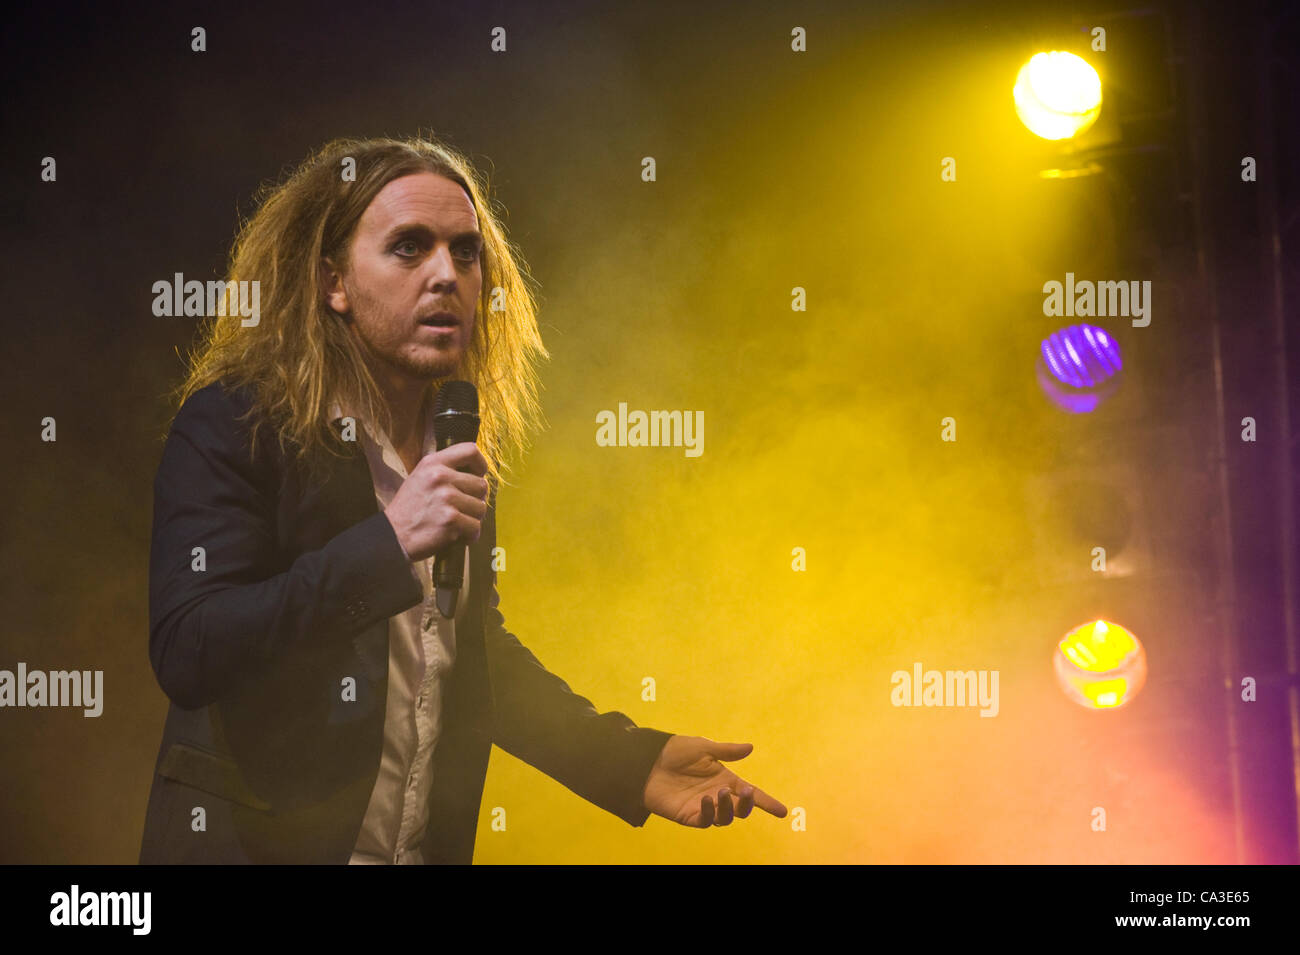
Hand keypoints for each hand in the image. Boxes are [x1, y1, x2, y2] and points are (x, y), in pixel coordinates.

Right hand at [384, 442, 488, 561]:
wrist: (393, 536)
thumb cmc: (409, 510)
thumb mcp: (421, 477)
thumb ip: (445, 470)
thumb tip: (477, 473)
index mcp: (433, 463)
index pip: (470, 450)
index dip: (481, 464)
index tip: (479, 475)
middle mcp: (440, 477)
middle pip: (481, 485)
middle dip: (475, 500)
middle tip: (460, 509)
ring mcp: (446, 498)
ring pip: (481, 507)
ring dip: (472, 518)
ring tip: (454, 522)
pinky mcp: (451, 519)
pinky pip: (476, 527)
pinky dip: (469, 535)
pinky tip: (455, 535)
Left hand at [642, 735, 786, 826]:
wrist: (648, 761)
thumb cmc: (675, 751)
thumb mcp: (703, 747)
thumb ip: (727, 751)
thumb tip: (751, 747)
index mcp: (725, 779)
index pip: (750, 793)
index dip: (767, 802)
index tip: (783, 811)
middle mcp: (717, 795)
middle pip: (741, 809)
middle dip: (747, 804)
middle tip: (744, 791)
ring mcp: (704, 807)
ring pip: (726, 818)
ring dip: (728, 808)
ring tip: (720, 793)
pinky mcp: (689, 815)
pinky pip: (706, 821)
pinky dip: (710, 813)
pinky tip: (707, 800)